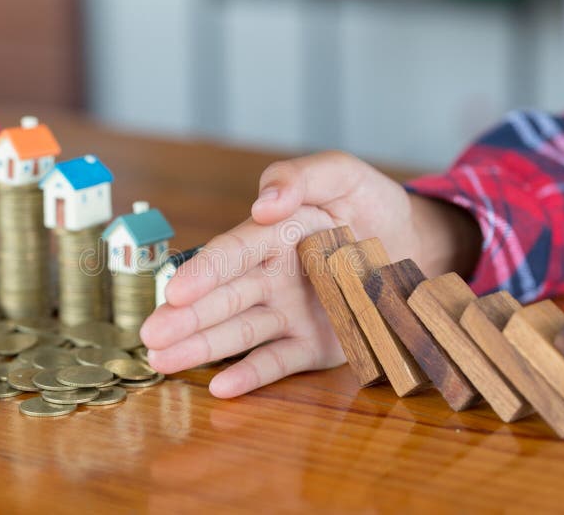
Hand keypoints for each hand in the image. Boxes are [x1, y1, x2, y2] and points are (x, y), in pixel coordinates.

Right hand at [140, 151, 479, 397]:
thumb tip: (262, 205)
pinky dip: (251, 375)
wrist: (413, 244)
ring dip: (201, 348)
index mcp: (274, 236)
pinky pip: (278, 361)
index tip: (176, 291)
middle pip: (224, 298)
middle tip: (150, 336)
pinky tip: (221, 388)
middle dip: (186, 318)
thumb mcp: (342, 176)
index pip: (233, 253)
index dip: (205, 272)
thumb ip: (301, 178)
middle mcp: (273, 276)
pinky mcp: (311, 345)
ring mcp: (289, 313)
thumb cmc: (371, 205)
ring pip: (240, 332)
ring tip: (162, 362)